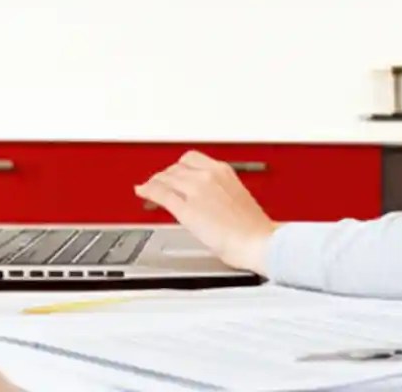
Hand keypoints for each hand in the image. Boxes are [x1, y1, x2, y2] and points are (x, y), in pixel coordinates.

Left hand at [135, 150, 278, 275]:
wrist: (258, 241)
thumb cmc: (253, 228)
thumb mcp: (237, 198)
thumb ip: (219, 192)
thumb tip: (207, 198)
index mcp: (223, 171)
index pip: (191, 159)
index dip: (178, 167)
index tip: (174, 172)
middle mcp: (208, 175)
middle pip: (176, 168)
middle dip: (166, 175)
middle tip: (160, 183)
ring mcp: (195, 190)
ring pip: (166, 179)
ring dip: (155, 182)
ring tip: (149, 188)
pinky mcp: (186, 209)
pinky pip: (161, 194)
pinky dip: (148, 191)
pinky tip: (143, 192)